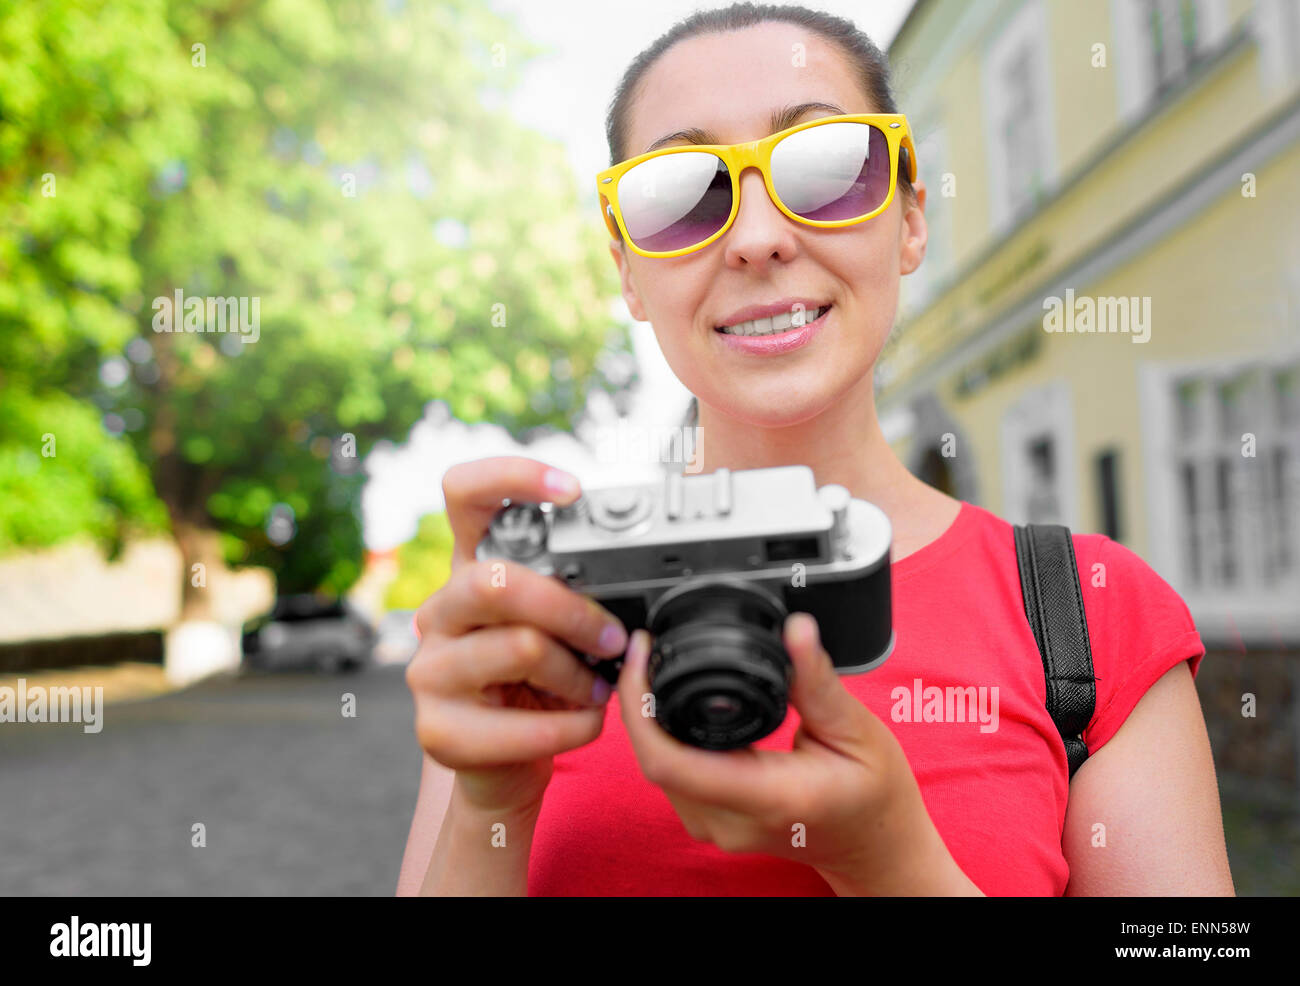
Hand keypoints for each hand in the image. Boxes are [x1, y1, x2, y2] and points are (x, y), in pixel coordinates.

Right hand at [406, 456, 628, 820]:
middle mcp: (439, 612)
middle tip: (611, 636)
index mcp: (469, 570)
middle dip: (572, 608)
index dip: (513, 477)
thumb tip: (641, 568)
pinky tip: (585, 724)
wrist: (504, 768)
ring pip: (521, 648)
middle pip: (497, 580)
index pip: (465, 494)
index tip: (571, 490)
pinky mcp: (438, 731)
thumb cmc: (541, 684)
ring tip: (596, 689)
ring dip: (579, 674)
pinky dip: (575, 726)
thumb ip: (576, 591)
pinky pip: (525, 724)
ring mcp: (430, 671)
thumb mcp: (560, 628)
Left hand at [616, 613, 980, 894]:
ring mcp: (717, 828)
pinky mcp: (711, 823)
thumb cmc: (874, 794)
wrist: (876, 846)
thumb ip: (817, 681)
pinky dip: (663, 736)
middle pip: (653, 759)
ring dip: (646, 718)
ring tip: (653, 665)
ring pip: (655, 768)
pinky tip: (670, 701)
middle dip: (639, 701)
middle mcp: (731, 820)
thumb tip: (796, 631)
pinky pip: (671, 776)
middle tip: (647, 647)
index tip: (644, 654)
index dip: (641, 705)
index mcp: (768, 796)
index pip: (669, 760)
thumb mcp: (856, 730)